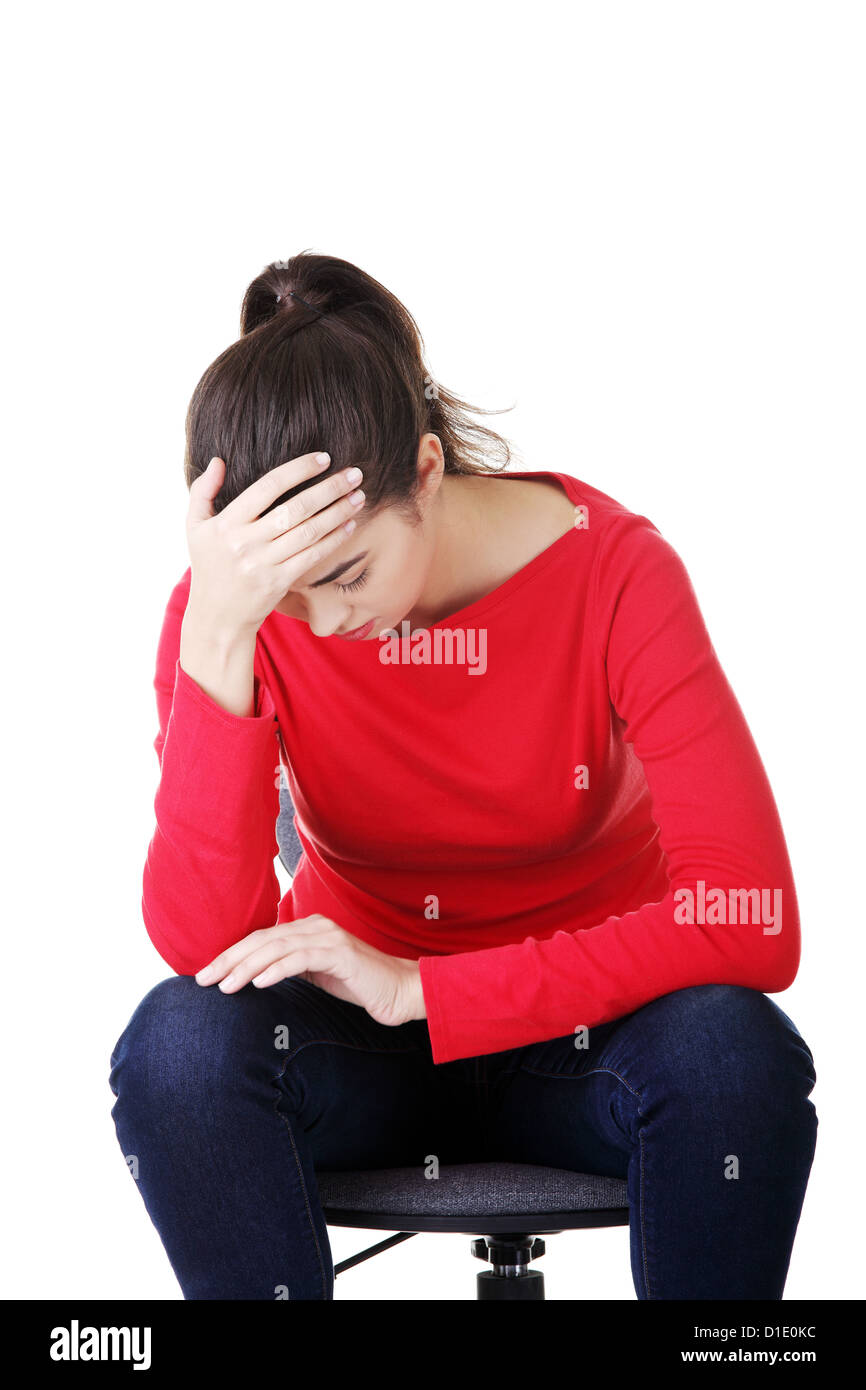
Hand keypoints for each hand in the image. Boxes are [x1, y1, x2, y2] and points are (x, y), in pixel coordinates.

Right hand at [184, 451, 366, 637]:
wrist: (216, 617)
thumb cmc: (209, 566)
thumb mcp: (195, 528)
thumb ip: (202, 491)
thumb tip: (218, 461)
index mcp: (227, 522)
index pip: (268, 486)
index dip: (299, 469)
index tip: (324, 459)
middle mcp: (245, 541)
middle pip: (296, 507)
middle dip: (330, 488)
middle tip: (354, 474)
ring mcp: (264, 563)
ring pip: (309, 531)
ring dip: (338, 512)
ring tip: (358, 496)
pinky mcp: (279, 582)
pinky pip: (312, 556)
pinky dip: (334, 539)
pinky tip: (350, 525)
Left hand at [194, 917, 425, 1027]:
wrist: (402, 990)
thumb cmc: (361, 984)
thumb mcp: (319, 975)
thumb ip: (293, 968)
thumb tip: (256, 977)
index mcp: (308, 929)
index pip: (261, 939)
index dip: (231, 955)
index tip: (206, 974)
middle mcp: (316, 926)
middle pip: (262, 940)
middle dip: (228, 959)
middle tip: (202, 979)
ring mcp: (329, 938)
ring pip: (277, 948)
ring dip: (246, 967)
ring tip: (225, 986)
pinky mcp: (341, 954)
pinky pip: (301, 959)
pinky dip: (276, 970)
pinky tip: (258, 983)